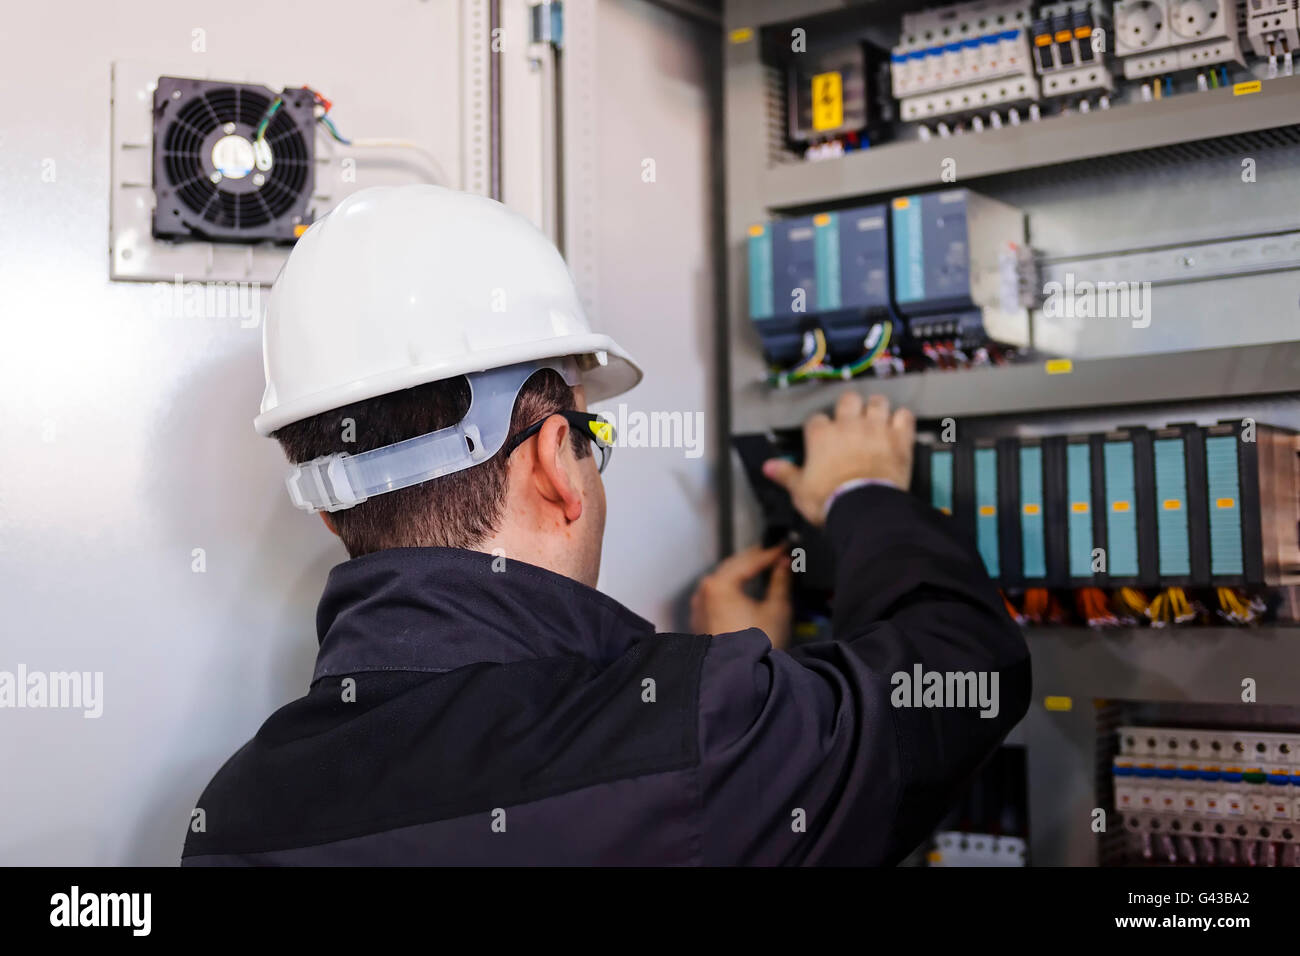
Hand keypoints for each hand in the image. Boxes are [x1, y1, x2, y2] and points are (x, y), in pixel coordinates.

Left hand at [690, 543, 792, 649]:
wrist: (735, 678)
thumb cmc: (754, 646)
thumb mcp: (776, 610)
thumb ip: (781, 581)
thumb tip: (784, 564)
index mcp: (721, 584)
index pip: (750, 560)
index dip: (771, 552)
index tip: (785, 547)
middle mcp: (705, 590)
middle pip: (733, 566)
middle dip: (755, 558)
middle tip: (774, 552)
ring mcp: (699, 605)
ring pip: (722, 578)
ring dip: (741, 570)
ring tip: (762, 566)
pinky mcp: (700, 618)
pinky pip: (716, 593)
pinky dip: (731, 586)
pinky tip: (744, 587)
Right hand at [763, 392, 914, 526]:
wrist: (864, 507)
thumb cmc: (827, 499)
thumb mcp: (800, 490)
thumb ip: (785, 474)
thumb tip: (767, 467)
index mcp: (821, 435)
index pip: (816, 419)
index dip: (819, 428)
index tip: (821, 437)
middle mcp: (848, 424)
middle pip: (849, 399)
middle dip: (850, 406)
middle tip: (852, 419)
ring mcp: (876, 428)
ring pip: (878, 402)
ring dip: (877, 408)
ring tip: (877, 417)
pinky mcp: (899, 438)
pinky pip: (905, 416)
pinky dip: (903, 419)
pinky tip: (899, 426)